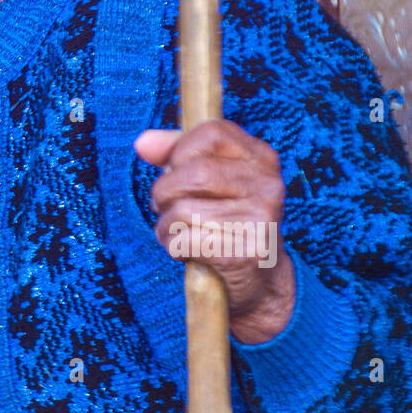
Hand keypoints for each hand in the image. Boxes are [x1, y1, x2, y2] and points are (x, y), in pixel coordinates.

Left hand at [135, 119, 295, 343]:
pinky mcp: (248, 252)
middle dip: (165, 191)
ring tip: (178, 231)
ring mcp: (261, 218)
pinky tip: (186, 250)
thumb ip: (174, 152)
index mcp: (261, 157)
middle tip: (166, 206)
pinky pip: (186, 240)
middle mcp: (268, 184)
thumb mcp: (207, 179)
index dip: (180, 150)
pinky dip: (173, 246)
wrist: (258, 279)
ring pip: (184, 208)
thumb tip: (143, 143)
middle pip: (193, 173)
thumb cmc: (225, 220)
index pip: (211, 132)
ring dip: (167, 224)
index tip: (177, 169)